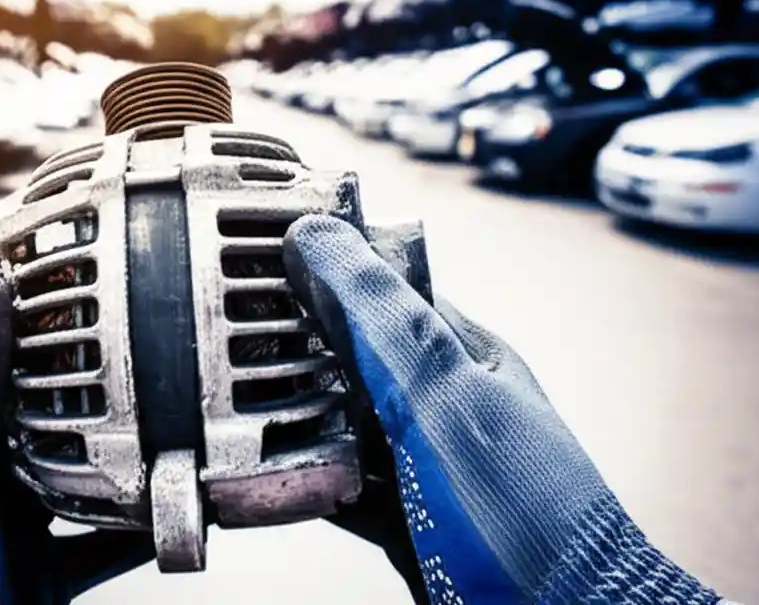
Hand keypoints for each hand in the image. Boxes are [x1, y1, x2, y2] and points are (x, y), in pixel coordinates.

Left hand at [0, 270, 152, 604]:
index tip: (97, 279)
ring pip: (82, 466)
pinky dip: (138, 523)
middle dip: (100, 378)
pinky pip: (103, 537)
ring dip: (127, 451)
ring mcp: (8, 526)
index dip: (38, 311)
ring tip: (175, 424)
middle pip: (47, 403)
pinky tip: (170, 510)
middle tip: (157, 348)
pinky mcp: (40, 573)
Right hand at [283, 215, 724, 603]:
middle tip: (232, 347)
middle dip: (295, 353)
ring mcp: (425, 468)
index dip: (318, 271)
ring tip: (245, 415)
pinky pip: (342, 490)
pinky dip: (308, 485)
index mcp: (462, 355)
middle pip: (350, 360)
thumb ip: (380, 319)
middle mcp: (443, 406)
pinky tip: (282, 482)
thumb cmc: (526, 518)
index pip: (379, 289)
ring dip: (297, 424)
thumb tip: (320, 235)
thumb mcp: (441, 396)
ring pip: (341, 429)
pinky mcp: (408, 523)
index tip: (256, 264)